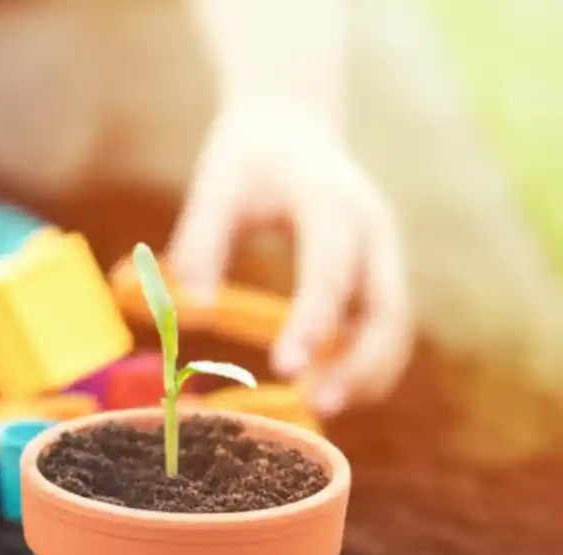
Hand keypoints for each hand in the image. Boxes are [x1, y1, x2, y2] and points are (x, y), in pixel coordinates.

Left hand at [167, 102, 412, 415]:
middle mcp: (372, 231)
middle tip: (318, 406)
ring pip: (394, 325)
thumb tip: (185, 311)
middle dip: (360, 363)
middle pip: (387, 308)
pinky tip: (329, 389)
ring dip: (368, 372)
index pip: (331, 269)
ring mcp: (383, 254)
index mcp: (333, 203)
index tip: (286, 368)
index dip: (313, 320)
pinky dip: (366, 362)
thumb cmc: (248, 157)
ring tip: (322, 408)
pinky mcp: (378, 272)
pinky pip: (384, 326)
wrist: (291, 122)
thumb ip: (199, 244)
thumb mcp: (216, 187)